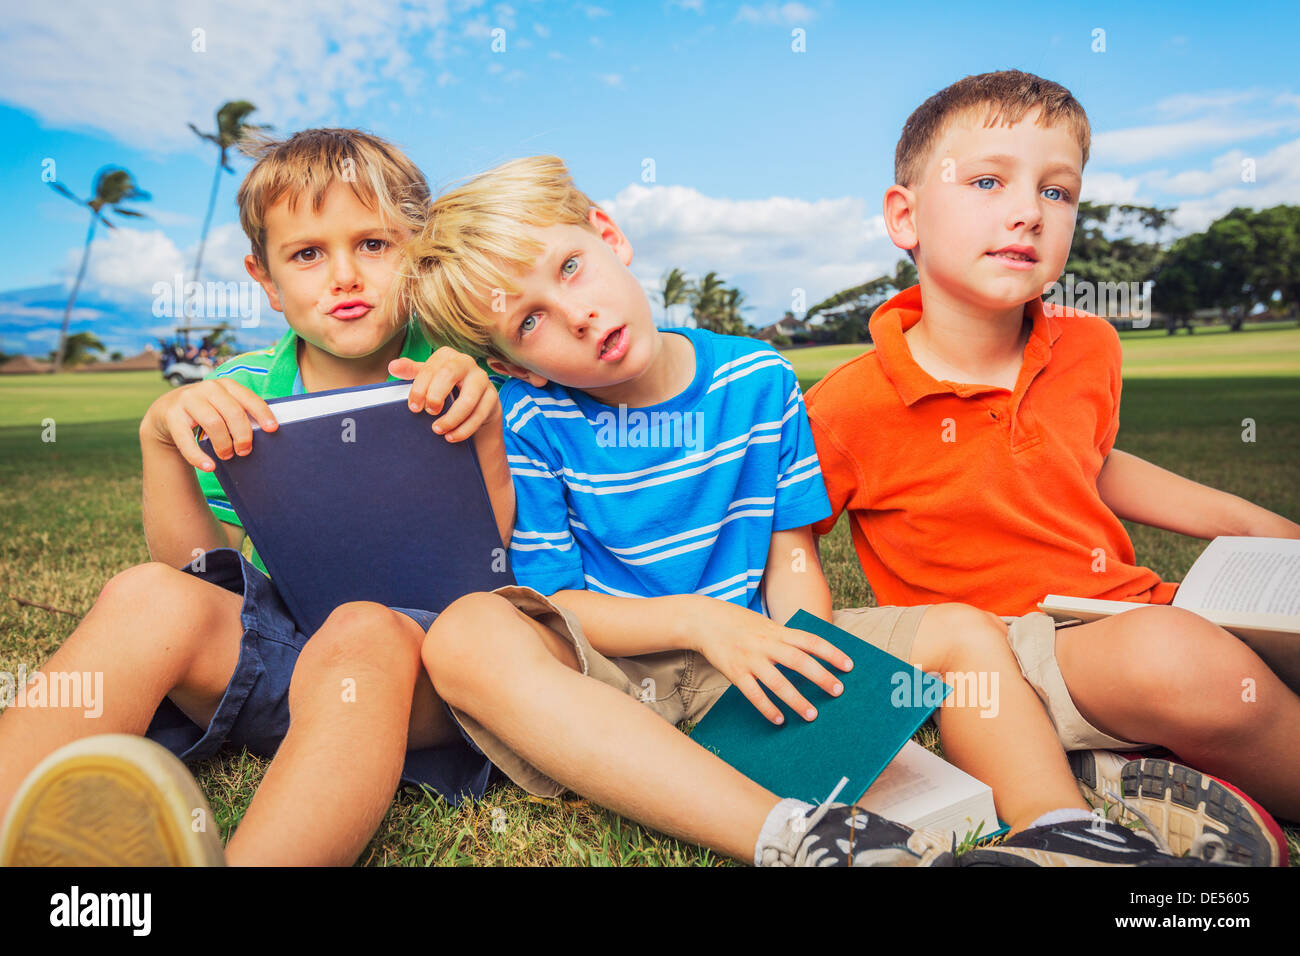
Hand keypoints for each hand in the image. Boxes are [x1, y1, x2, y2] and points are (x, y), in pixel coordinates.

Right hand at [141, 378, 277, 471]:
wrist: (166, 411)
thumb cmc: (206, 412)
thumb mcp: (223, 407)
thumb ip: (240, 414)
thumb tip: (267, 433)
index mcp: (226, 385)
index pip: (248, 398)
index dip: (262, 414)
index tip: (272, 430)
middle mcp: (207, 388)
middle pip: (233, 412)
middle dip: (243, 435)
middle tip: (245, 451)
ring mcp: (188, 399)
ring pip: (213, 423)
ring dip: (224, 444)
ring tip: (228, 456)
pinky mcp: (171, 415)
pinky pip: (186, 439)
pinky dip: (198, 456)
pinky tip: (209, 467)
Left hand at [389, 349, 500, 441]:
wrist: (474, 401)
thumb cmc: (445, 387)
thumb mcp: (427, 378)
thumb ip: (411, 371)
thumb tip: (392, 366)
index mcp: (446, 356)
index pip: (430, 368)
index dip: (420, 388)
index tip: (413, 407)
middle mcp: (466, 363)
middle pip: (449, 374)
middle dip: (436, 396)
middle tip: (428, 413)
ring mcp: (482, 379)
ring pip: (468, 399)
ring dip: (451, 418)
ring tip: (438, 430)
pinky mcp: (492, 397)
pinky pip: (479, 415)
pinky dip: (464, 429)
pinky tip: (451, 437)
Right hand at [684, 595, 852, 725]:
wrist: (704, 620)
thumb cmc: (739, 624)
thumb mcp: (766, 625)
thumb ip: (786, 638)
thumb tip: (812, 654)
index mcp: (778, 631)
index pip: (811, 641)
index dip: (831, 653)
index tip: (850, 666)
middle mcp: (766, 644)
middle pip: (799, 661)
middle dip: (821, 677)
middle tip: (838, 692)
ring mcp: (750, 658)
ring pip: (777, 682)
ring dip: (796, 699)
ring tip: (812, 715)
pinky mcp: (735, 672)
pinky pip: (754, 693)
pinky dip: (767, 708)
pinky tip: (779, 720)